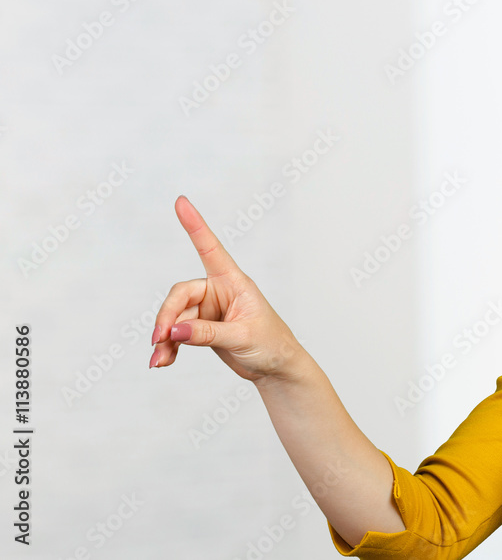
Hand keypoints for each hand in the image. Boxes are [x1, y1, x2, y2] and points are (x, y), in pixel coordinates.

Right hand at [149, 195, 303, 381]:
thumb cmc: (271, 344)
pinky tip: (163, 361)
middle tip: (159, 339)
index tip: (181, 201)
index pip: (211, 248)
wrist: (276, 366)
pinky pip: (177, 333)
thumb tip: (174, 331)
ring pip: (175, 317)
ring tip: (160, 359)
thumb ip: (207, 333)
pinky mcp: (201, 328)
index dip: (195, 225)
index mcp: (234, 281)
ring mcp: (208, 309)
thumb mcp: (242, 336)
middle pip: (180, 295)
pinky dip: (168, 347)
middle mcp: (218, 290)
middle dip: (167, 317)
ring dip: (165, 338)